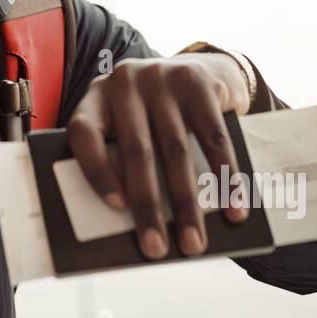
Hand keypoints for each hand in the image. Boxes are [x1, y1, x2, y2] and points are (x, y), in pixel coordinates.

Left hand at [66, 54, 251, 259]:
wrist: (199, 68)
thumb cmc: (154, 115)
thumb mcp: (131, 126)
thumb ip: (125, 159)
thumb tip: (137, 225)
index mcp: (95, 98)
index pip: (84, 134)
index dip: (96, 171)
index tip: (116, 207)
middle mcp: (124, 82)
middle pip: (136, 151)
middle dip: (148, 207)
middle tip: (156, 249)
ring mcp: (160, 77)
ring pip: (176, 150)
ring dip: (187, 204)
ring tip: (193, 242)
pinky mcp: (196, 81)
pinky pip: (214, 137)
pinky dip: (225, 178)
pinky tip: (233, 207)